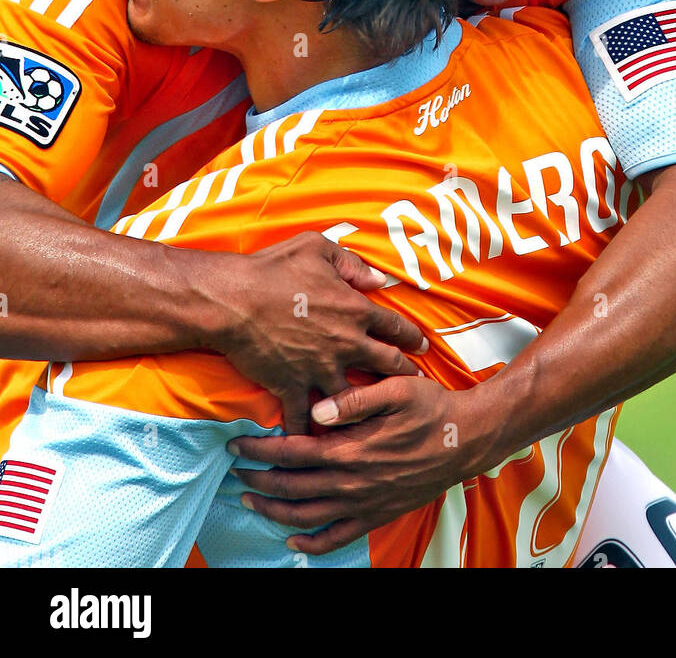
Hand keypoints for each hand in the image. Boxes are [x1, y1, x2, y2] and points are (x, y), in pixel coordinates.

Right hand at [210, 233, 426, 432]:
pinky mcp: (293, 387)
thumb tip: (378, 278)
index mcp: (355, 309)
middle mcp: (345, 343)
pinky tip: (317, 445)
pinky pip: (306, 418)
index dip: (412, 337)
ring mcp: (320, 369)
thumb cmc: (273, 268)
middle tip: (415, 382)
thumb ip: (352, 264)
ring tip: (376, 420)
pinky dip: (311, 432)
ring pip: (354, 398)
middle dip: (404, 374)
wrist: (233, 301)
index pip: (395, 326)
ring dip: (365, 409)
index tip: (423, 346)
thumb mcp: (317, 248)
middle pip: (386, 364)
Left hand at [229, 376, 499, 554]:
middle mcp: (352, 482)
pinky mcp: (376, 516)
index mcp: (351, 449)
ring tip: (251, 500)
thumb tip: (315, 410)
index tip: (238, 443)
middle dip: (257, 479)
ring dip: (273, 510)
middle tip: (235, 470)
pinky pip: (336, 539)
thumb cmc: (430, 408)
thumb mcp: (396, 389)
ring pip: (305, 516)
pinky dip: (310, 545)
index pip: (293, 452)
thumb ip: (354, 400)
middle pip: (291, 486)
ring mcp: (363, 504)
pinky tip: (292, 541)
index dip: (261, 450)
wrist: (465, 441)